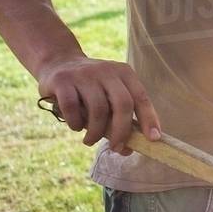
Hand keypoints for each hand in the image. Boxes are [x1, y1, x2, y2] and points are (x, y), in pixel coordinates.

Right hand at [37, 56, 160, 155]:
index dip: (149, 119)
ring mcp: (84, 74)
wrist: (58, 62)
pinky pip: (72, 108)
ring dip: (96, 132)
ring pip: (98, 109)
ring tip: (90, 141)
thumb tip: (127, 149)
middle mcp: (107, 71)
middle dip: (121, 131)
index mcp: (124, 73)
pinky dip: (76, 123)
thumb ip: (119, 115)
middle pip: (122, 104)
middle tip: (116, 147)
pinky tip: (76, 127)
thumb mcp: (109, 92)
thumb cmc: (90, 87)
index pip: (141, 97)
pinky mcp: (63, 81)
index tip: (153, 139)